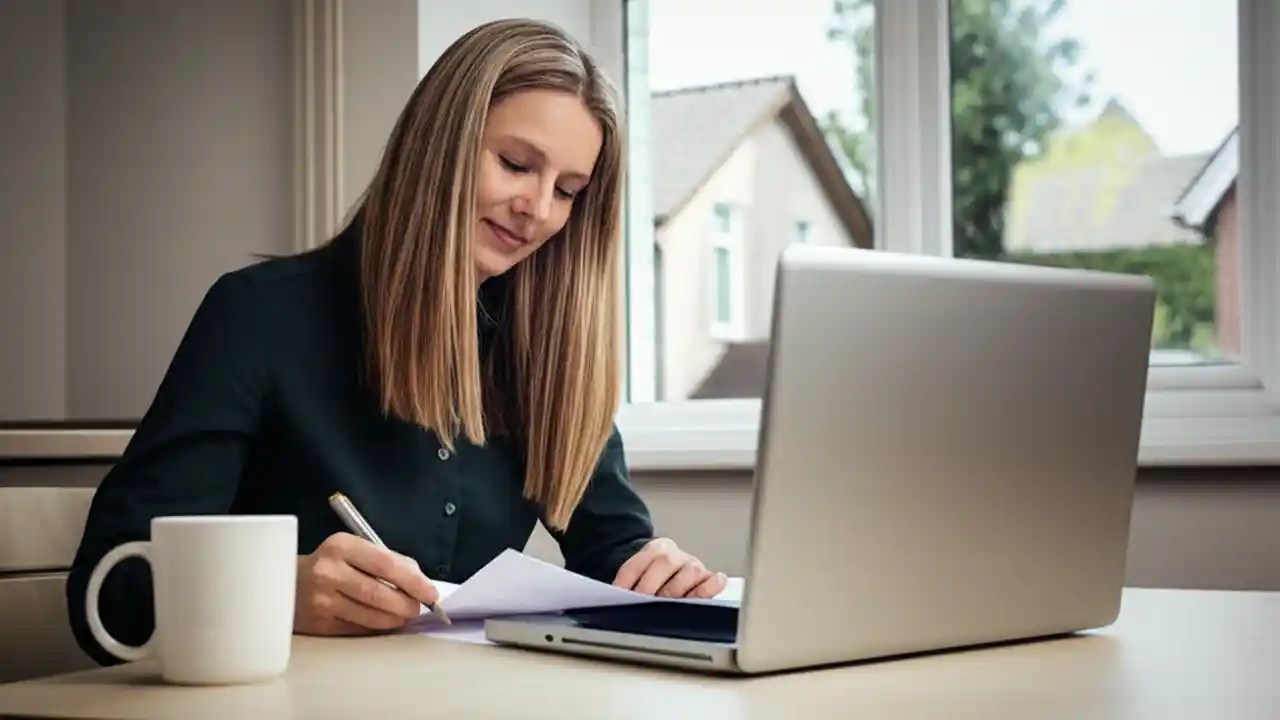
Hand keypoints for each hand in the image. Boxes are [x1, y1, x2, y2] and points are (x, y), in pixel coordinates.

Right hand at [294, 532, 439, 635]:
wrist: (284, 583)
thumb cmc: (330, 564)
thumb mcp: (354, 551)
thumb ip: (387, 561)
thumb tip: (420, 582)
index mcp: (342, 546)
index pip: (386, 565)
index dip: (413, 581)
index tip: (430, 593)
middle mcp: (329, 572)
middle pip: (380, 593)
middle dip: (406, 604)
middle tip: (417, 608)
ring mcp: (322, 600)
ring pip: (371, 616)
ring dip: (395, 619)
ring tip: (403, 616)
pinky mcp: (319, 624)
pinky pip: (358, 629)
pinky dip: (377, 628)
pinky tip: (382, 623)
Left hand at [612, 538, 726, 598]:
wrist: (672, 574)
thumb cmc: (653, 579)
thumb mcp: (639, 576)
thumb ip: (629, 586)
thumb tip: (619, 600)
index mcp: (655, 549)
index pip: (636, 564)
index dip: (626, 581)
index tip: (619, 597)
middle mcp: (676, 554)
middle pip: (665, 562)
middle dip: (651, 585)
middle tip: (643, 603)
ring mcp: (695, 566)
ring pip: (691, 571)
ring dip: (677, 590)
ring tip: (666, 607)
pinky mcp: (710, 579)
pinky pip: (714, 581)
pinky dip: (708, 590)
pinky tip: (698, 601)